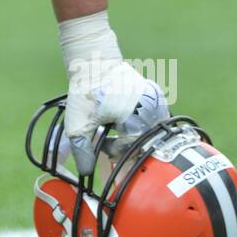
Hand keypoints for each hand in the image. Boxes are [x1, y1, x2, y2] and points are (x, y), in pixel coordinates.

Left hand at [65, 59, 169, 174]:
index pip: (131, 151)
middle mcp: (152, 113)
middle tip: (114, 151)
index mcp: (137, 121)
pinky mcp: (156, 96)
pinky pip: (155, 119)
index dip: (116, 156)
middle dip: (129, 150)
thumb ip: (82, 149)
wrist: (95, 64)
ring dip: (138, 137)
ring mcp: (157, 103)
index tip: (107, 157)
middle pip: (144, 144)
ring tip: (121, 135)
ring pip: (152, 132)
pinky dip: (144, 125)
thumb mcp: (79, 123)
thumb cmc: (87, 93)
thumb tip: (86, 172)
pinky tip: (129, 122)